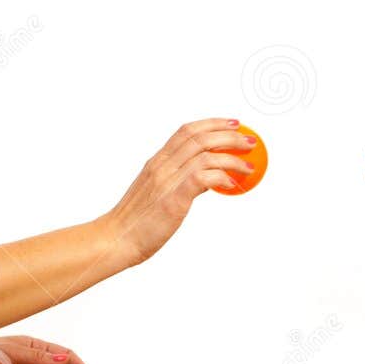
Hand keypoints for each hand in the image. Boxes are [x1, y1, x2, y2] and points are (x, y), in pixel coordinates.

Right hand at [103, 119, 258, 265]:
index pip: (186, 131)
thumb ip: (176, 182)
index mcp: (156, 162)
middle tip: (250, 141)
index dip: (212, 123)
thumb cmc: (134, 223)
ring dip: (232, 157)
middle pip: (200, 138)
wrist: (115, 240)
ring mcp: (166, 181)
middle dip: (229, 135)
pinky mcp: (173, 199)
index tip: (232, 124)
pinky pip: (203, 178)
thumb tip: (204, 180)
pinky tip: (232, 184)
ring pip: (205, 155)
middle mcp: (161, 166)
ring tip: (249, 165)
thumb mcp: (155, 194)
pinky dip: (221, 176)